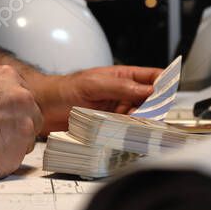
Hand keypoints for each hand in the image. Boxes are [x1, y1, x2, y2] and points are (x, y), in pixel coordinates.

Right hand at [0, 66, 42, 183]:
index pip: (24, 97)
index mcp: (8, 78)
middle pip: (31, 118)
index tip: (0, 120)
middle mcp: (21, 99)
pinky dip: (2, 161)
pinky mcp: (17, 154)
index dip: (11, 112)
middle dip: (15, 129)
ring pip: (25, 141)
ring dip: (9, 146)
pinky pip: (16, 160)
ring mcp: (22, 127)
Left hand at [29, 66, 161, 133]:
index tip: (167, 94)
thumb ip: (122, 86)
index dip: (164, 83)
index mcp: (122, 76)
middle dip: (152, 108)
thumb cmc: (63, 90)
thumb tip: (149, 89)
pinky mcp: (110, 127)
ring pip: (141, 118)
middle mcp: (123, 94)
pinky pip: (127, 131)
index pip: (153, 77)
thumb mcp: (93, 84)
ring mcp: (117, 111)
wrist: (42, 108)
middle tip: (145, 114)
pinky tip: (123, 133)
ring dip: (140, 122)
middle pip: (152, 101)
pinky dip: (128, 133)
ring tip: (130, 124)